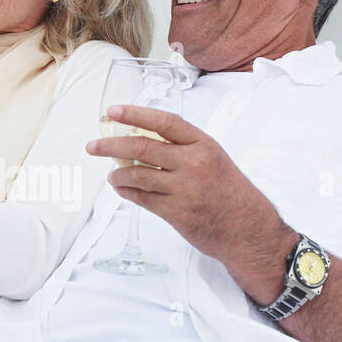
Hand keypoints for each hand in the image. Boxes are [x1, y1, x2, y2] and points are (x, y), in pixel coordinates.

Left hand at [86, 104, 295, 297]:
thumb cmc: (231, 194)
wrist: (248, 230)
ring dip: (118, 174)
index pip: (164, 122)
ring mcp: (184, 189)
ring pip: (137, 175)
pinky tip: (121, 189)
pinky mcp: (176, 212)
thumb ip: (184, 150)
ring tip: (111, 174)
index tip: (113, 111)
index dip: (135, 114)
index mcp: (204, 145)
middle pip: (143, 147)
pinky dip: (126, 192)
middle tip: (93, 146)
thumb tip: (145, 141)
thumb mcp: (215, 160)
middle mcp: (194, 163)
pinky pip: (141, 198)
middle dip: (111, 145)